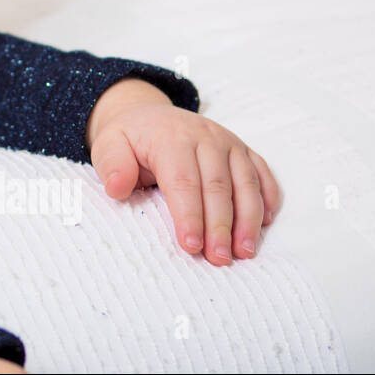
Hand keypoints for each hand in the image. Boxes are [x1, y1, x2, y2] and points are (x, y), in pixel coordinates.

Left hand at [85, 78, 280, 265]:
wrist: (147, 114)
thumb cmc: (129, 138)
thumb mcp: (107, 145)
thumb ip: (112, 165)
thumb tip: (117, 188)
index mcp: (171, 138)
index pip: (183, 182)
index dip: (189, 215)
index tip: (191, 246)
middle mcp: (205, 137)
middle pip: (217, 186)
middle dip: (220, 226)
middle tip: (219, 259)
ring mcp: (227, 142)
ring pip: (245, 182)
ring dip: (248, 219)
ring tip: (245, 252)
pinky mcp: (242, 149)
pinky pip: (261, 172)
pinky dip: (267, 197)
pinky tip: (265, 224)